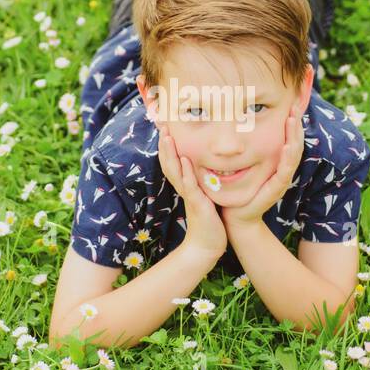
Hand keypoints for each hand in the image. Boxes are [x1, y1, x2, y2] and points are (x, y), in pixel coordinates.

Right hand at [157, 122, 228, 261]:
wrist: (206, 246)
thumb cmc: (208, 220)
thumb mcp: (203, 196)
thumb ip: (201, 181)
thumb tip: (203, 165)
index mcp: (185, 184)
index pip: (172, 161)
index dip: (167, 144)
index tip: (165, 125)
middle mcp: (183, 188)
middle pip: (168, 162)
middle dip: (164, 143)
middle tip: (161, 123)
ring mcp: (189, 196)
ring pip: (175, 172)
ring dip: (170, 154)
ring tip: (167, 136)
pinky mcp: (197, 205)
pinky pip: (190, 187)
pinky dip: (186, 173)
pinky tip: (185, 160)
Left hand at [220, 113, 303, 229]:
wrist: (236, 216)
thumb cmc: (236, 188)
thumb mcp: (238, 162)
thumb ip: (239, 146)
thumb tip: (232, 123)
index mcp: (276, 161)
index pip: (287, 137)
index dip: (289, 122)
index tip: (289, 103)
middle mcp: (282, 168)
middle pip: (294, 142)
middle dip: (295, 124)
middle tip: (295, 105)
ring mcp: (281, 178)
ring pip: (293, 153)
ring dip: (294, 136)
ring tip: (293, 119)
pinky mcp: (277, 188)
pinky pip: (285, 170)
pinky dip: (288, 157)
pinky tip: (288, 144)